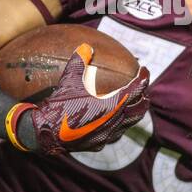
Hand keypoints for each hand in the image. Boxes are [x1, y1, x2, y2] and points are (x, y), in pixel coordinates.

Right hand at [27, 44, 149, 154]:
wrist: (47, 133)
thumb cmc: (60, 105)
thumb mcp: (69, 79)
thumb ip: (80, 61)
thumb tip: (86, 46)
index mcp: (113, 104)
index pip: (137, 89)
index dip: (143, 78)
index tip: (144, 70)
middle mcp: (115, 121)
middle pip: (140, 109)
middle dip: (144, 97)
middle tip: (143, 88)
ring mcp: (108, 135)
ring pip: (129, 124)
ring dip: (134, 112)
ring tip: (134, 104)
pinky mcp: (99, 144)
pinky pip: (116, 134)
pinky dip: (120, 124)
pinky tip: (114, 121)